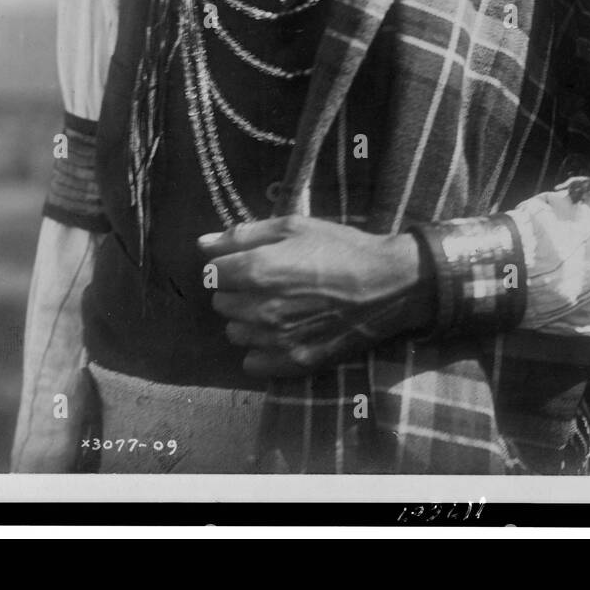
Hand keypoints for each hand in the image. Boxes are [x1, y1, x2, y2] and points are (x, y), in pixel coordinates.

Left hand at [197, 216, 434, 377]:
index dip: (228, 265)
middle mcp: (259, 309)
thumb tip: (202, 243)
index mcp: (256, 271)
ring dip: (248, 320)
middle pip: (221, 304)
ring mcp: (275, 340)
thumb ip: (244, 235)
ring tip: (277, 307)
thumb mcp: (294, 226)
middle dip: (238, 291)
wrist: (387, 285)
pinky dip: (260, 350)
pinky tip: (281, 333)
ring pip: (236, 333)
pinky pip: (253, 362)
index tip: (248, 262)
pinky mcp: (293, 362)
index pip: (212, 274)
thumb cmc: (340, 248)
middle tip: (268, 282)